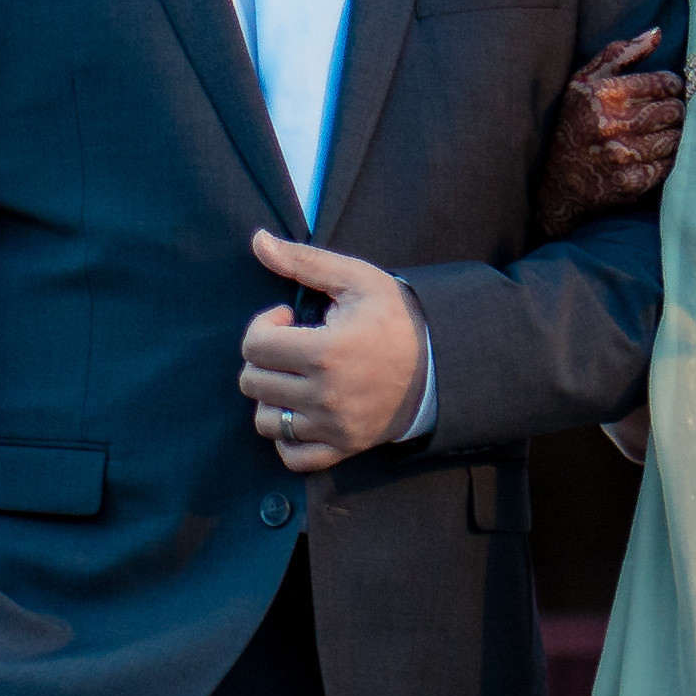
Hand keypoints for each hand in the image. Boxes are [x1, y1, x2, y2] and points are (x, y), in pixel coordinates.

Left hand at [240, 234, 423, 472]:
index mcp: (326, 352)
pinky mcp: (343, 448)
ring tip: (295, 378)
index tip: (289, 319)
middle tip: (293, 346)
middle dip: (264, 358)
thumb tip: (258, 240)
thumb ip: (304, 261)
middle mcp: (326, 395)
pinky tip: (301, 411)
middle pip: (252, 382)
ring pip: (265, 420)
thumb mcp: (357, 280)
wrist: (442, 364)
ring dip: (271, 397)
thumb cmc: (396, 318)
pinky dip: (287, 437)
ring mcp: (333, 426)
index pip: (254, 346)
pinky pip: (292, 455)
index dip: (264, 326)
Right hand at [535, 27, 678, 238]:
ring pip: (674, 137)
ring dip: (670, 135)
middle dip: (673, 109)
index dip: (672, 85)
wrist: (552, 183)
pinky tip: (648, 155)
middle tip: (664, 113)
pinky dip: (663, 159)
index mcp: (603, 94)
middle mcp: (613, 124)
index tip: (668, 90)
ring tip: (655, 135)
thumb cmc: (570, 125)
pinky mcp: (630, 182)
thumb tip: (656, 33)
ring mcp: (623, 155)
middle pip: (673, 110)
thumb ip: (619, 55)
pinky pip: (667, 164)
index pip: (663, 83)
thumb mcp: (583, 83)